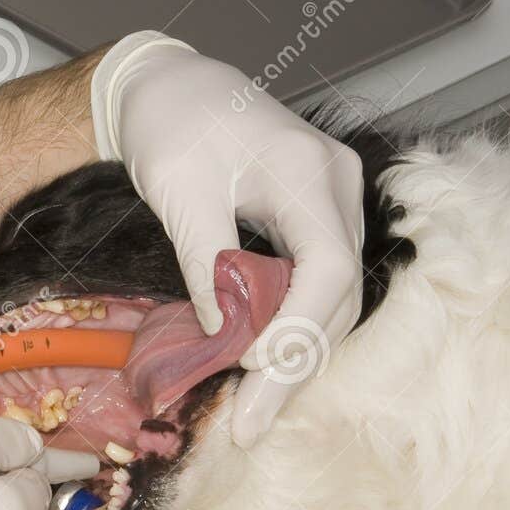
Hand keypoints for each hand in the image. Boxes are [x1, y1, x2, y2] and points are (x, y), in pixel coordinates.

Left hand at [91, 34, 363, 446]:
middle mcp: (338, 184)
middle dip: (296, 361)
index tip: (253, 376)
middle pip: (339, 293)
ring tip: (254, 408)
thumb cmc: (170, 126)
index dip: (296, 331)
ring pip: (334, 294)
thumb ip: (204, 259)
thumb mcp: (178, 190)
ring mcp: (335, 198)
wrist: (169, 86)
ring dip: (297, 349)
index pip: (328, 269)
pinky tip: (260, 362)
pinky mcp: (318, 212)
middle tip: (251, 423)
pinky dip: (291, 322)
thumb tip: (222, 333)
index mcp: (309, 171)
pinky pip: (318, 280)